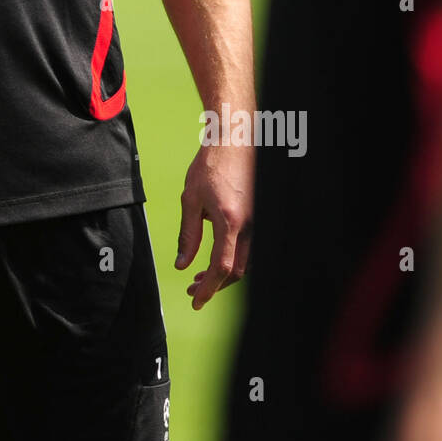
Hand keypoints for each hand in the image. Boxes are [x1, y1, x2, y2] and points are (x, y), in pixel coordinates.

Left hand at [176, 142, 252, 308]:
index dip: (209, 288)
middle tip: (192, 290)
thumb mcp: (190, 199)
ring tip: (198, 277)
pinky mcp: (259, 217)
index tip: (196, 300)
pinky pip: (249, 248)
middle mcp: (251, 225)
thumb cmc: (210, 166)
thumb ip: (188, 235)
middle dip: (214, 285)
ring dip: (223, 273)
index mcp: (231, 221)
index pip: (222, 267)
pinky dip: (232, 258)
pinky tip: (214, 257)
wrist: (234, 141)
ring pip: (245, 261)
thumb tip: (182, 265)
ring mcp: (259, 222)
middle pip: (236, 271)